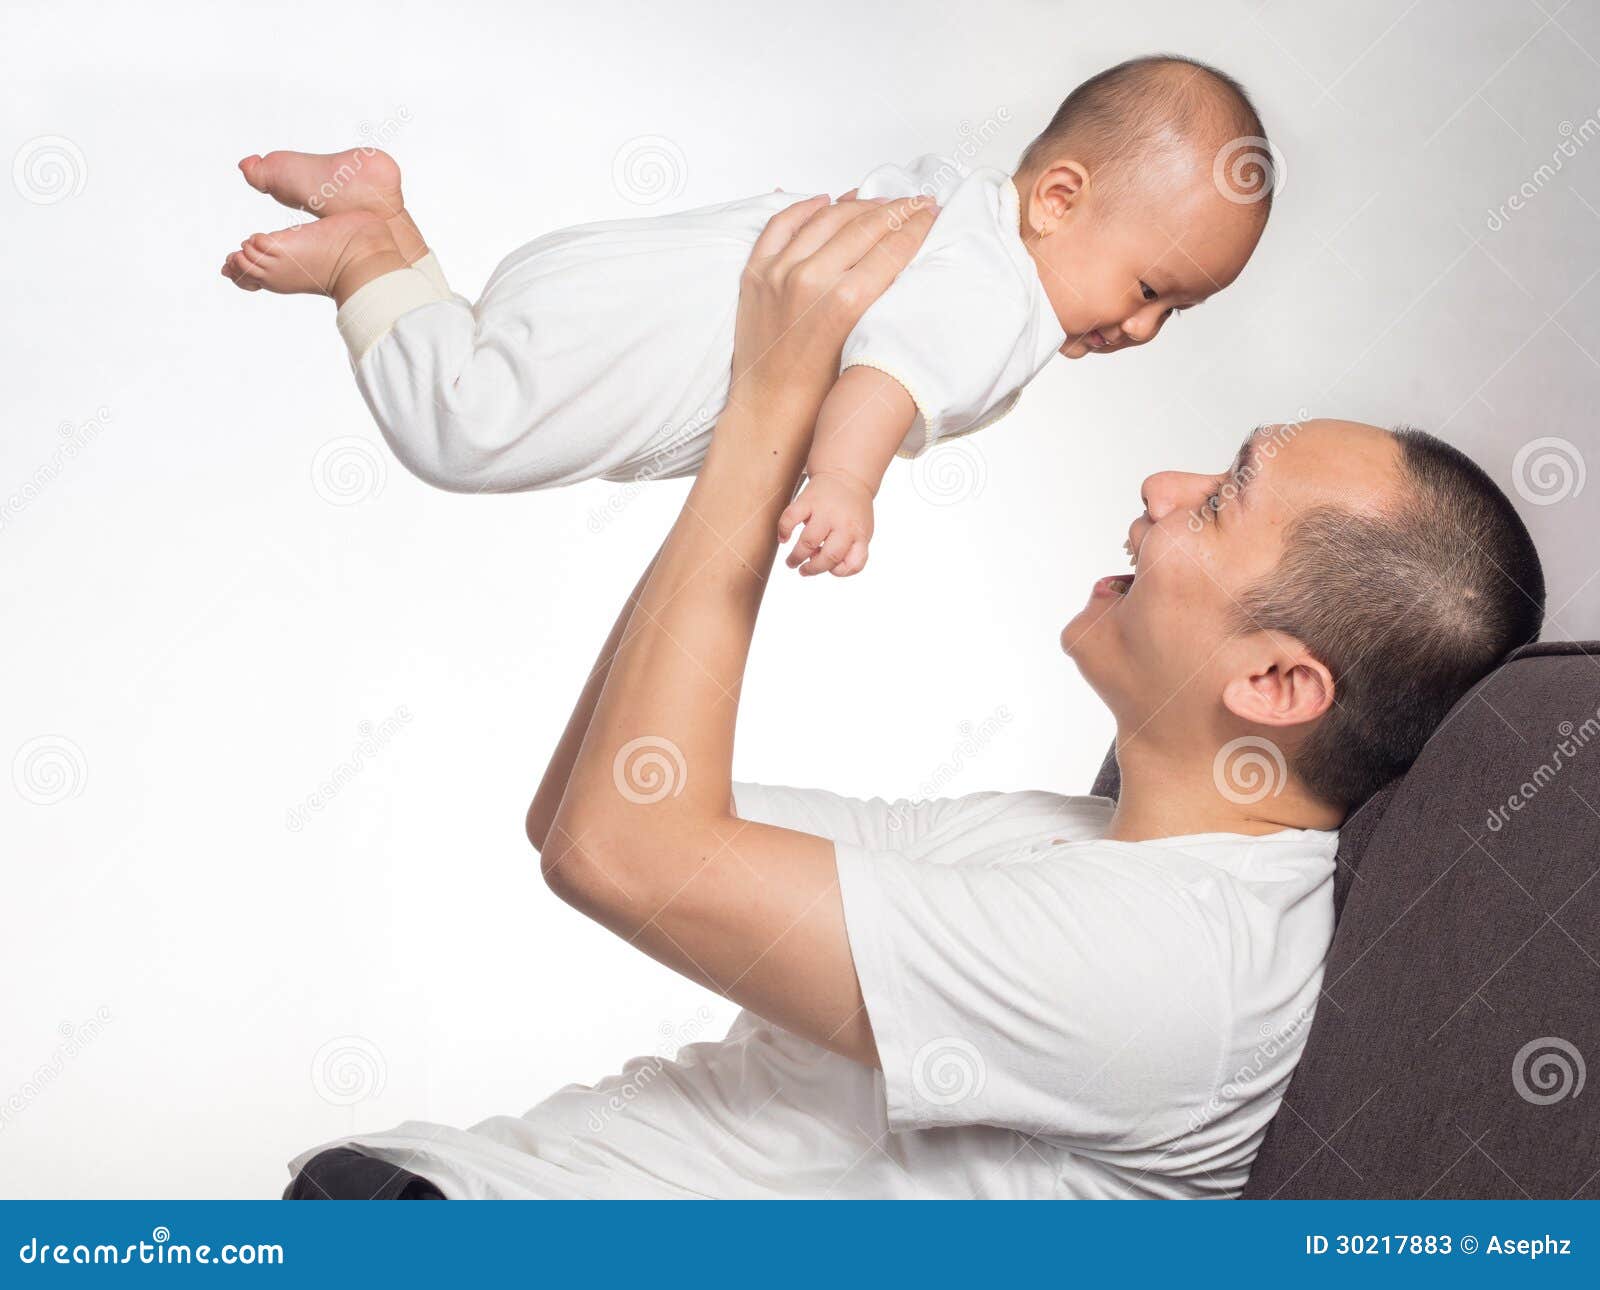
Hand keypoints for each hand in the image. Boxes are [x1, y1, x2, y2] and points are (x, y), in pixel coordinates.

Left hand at [727, 193, 936, 424]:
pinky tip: (825, 201)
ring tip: (878, 202)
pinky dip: (805, 208)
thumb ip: (880, 296)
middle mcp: (810, 279)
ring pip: (826, 217)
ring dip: (857, 205)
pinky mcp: (756, 273)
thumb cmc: (820, 395)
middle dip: (895, 209)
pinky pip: (782, 224)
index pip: (892, 246)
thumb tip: (896, 253)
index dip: (916, 224)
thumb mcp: (865, 342)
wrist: (771, 412)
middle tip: (914, 201)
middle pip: (864, 225)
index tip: (930, 212)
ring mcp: (779, 272)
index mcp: (846, 302)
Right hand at [779, 470, 873, 575]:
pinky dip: (784, 531)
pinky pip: (790, 518)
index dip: (838, 572)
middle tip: (802, 571)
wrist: (847, 475)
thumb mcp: (863, 533)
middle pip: (829, 556)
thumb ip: (852, 554)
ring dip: (796, 556)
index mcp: (859, 533)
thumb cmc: (852, 512)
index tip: (829, 569)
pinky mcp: (807, 500)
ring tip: (792, 562)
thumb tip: (827, 567)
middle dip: (812, 569)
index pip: (853, 563)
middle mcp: (843, 523)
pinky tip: (784, 538)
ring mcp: (824, 511)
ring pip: (808, 542)